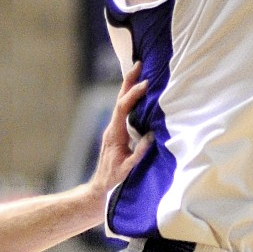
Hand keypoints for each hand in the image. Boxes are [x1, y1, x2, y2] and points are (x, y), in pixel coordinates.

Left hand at [88, 62, 151, 198]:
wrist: (100, 187)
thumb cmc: (114, 180)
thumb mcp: (127, 169)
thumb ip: (138, 153)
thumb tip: (152, 135)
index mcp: (114, 134)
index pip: (122, 108)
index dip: (133, 95)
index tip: (145, 84)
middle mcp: (112, 128)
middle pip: (119, 99)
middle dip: (128, 81)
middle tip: (138, 64)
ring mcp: (114, 129)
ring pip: (121, 103)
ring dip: (129, 87)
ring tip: (139, 72)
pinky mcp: (117, 132)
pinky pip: (124, 110)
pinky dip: (130, 98)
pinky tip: (137, 93)